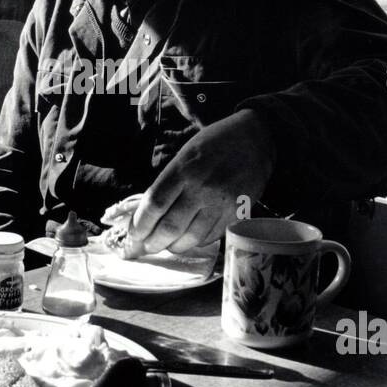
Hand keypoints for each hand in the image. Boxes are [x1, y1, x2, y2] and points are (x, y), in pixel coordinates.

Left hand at [123, 110, 274, 257]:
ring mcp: (221, 203)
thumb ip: (168, 183)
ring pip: (191, 238)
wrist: (254, 139)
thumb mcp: (185, 155)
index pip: (155, 205)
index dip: (140, 225)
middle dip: (153, 243)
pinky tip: (190, 237)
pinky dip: (196, 241)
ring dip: (174, 246)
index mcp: (183, 169)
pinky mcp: (237, 213)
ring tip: (167, 245)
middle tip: (146, 247)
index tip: (133, 235)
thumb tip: (147, 213)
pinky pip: (211, 236)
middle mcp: (202, 188)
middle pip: (170, 227)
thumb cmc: (214, 144)